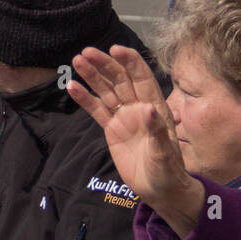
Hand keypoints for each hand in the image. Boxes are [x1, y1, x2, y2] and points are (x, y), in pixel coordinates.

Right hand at [68, 46, 203, 238]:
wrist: (159, 190)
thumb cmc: (168, 171)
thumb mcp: (165, 153)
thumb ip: (156, 131)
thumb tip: (148, 108)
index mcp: (155, 107)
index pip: (141, 78)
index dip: (129, 62)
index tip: (115, 49)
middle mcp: (138, 106)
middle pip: (119, 79)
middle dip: (104, 64)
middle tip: (86, 52)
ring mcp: (124, 116)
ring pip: (106, 91)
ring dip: (92, 76)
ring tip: (77, 61)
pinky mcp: (112, 128)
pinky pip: (96, 110)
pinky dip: (85, 99)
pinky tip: (72, 86)